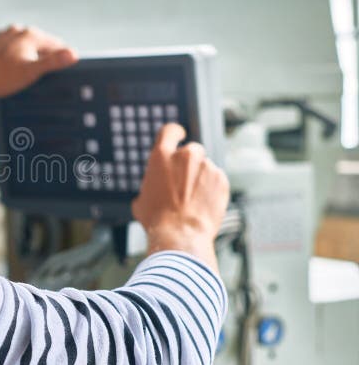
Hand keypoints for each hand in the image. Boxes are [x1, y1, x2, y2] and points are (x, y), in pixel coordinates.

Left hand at [0, 25, 77, 98]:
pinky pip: (10, 49)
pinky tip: (9, 70)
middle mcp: (18, 30)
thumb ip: (54, 62)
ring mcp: (4, 35)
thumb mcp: (32, 71)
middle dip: (42, 58)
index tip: (62, 70)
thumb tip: (73, 54)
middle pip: (40, 44)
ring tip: (22, 74)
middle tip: (39, 76)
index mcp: (30, 34)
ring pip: (25, 46)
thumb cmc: (0, 77)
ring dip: (28, 58)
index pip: (56, 44)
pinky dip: (13, 58)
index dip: (61, 58)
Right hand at [132, 124, 229, 271]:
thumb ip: (151, 184)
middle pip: (191, 150)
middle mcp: (185, 156)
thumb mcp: (142, 198)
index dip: (175, 132)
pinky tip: (203, 204)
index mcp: (161, 156)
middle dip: (189, 163)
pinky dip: (212, 189)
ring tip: (193, 200)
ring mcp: (206, 166)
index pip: (170, 130)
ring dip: (201, 178)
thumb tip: (154, 189)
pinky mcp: (222, 179)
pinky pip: (217, 180)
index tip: (179, 135)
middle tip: (184, 183)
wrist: (181, 234)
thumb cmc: (158, 219)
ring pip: (205, 167)